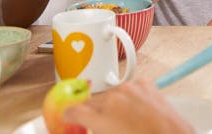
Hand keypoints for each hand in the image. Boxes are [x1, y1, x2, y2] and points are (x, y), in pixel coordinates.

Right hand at [65, 79, 192, 133]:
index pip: (74, 111)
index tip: (68, 116)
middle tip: (100, 124)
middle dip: (93, 113)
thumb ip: (96, 128)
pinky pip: (127, 89)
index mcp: (102, 116)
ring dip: (110, 104)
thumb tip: (88, 125)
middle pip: (91, 102)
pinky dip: (127, 97)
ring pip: (109, 94)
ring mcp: (129, 88)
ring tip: (121, 119)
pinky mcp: (143, 83)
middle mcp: (113, 97)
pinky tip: (133, 110)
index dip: (68, 115)